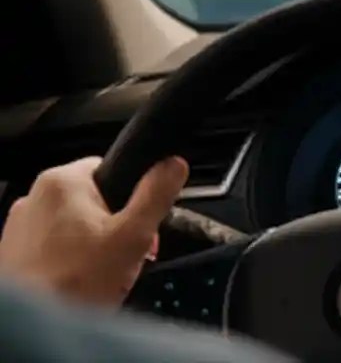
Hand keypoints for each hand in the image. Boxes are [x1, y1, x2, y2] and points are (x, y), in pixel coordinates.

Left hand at [0, 156, 187, 307]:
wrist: (34, 327)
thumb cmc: (77, 282)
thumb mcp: (133, 236)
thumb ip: (156, 195)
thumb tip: (174, 164)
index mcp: (63, 182)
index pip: (109, 169)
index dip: (133, 197)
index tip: (139, 226)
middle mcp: (34, 197)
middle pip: (92, 200)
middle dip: (114, 226)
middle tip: (125, 256)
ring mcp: (19, 226)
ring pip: (72, 224)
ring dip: (91, 244)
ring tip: (101, 273)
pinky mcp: (12, 251)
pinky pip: (51, 245)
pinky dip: (68, 259)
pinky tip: (78, 280)